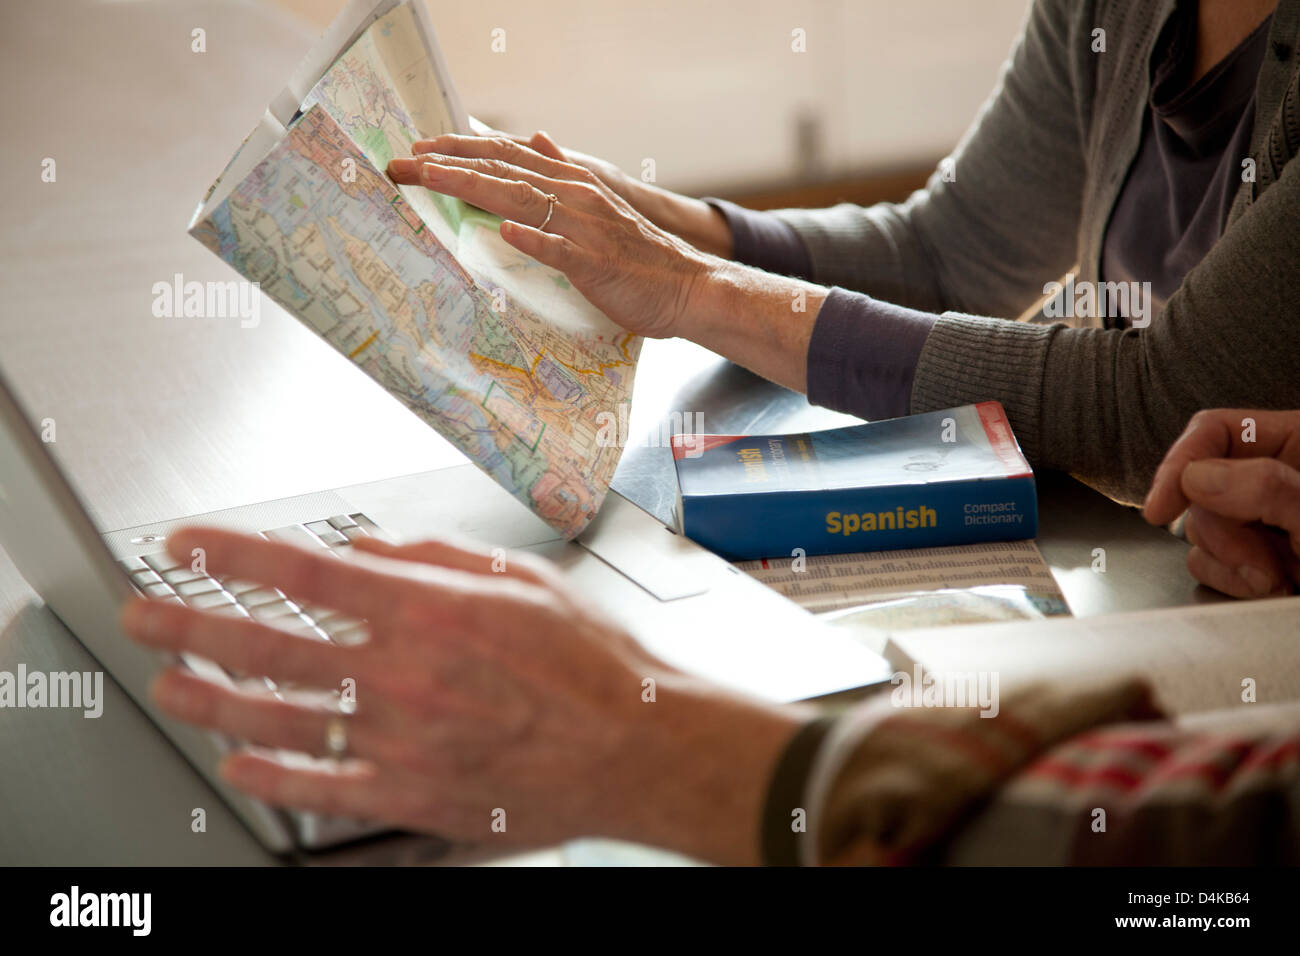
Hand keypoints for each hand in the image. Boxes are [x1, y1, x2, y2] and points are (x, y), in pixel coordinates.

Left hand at [119, 528, 806, 862]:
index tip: (188, 545)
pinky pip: (321, 785)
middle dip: (192, 623)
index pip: (302, 571)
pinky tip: (241, 762)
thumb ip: (434, 558)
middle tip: (147, 615)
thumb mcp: (523, 579)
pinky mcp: (412, 792)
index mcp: (429, 608)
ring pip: (278, 715)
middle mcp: (403, 672)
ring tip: (169, 684)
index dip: (232, 555)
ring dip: (211, 697)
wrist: (638, 747)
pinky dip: (271, 773)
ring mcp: (400, 738)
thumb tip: (367, 548)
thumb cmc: (593, 663)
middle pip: (267, 643)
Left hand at [424, 127, 733, 257]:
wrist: (686, 286)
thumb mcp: (600, 203)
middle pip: (504, 172)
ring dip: (474, 188)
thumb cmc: (638, 255)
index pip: (507, 158)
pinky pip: (558, 249)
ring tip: (434, 180)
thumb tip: (537, 139)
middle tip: (404, 164)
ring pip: (523, 200)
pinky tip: (503, 230)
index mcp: (573, 183)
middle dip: (450, 165)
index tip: (420, 150)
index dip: (461, 150)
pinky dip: (532, 238)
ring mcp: (586, 229)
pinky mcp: (595, 263)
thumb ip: (565, 172)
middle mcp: (576, 197)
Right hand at [1144, 409, 1299, 596]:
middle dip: (1223, 533)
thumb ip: (1267, 488)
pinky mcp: (1251, 558)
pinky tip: (1270, 588)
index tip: (1159, 508)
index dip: (1180, 464)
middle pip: (1201, 488)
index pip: (1215, 431)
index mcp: (1296, 443)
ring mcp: (1260, 520)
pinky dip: (1230, 581)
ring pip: (1199, 530)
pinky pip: (1207, 563)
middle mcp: (1270, 478)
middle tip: (1264, 564)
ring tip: (1280, 580)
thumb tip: (1196, 477)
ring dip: (1231, 563)